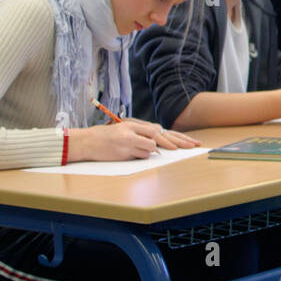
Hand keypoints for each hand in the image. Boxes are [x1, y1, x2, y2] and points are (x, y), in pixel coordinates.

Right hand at [70, 118, 198, 160]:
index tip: (190, 142)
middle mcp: (135, 130)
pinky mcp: (125, 149)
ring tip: (133, 148)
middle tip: (192, 147)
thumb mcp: (126, 130)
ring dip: (148, 152)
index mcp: (136, 124)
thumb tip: (160, 139)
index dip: (177, 137)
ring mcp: (130, 140)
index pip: (162, 130)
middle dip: (179, 142)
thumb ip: (142, 133)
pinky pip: (142, 155)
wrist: (88, 141)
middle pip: (162, 136)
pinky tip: (130, 153)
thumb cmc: (108, 137)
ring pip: (152, 147)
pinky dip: (140, 156)